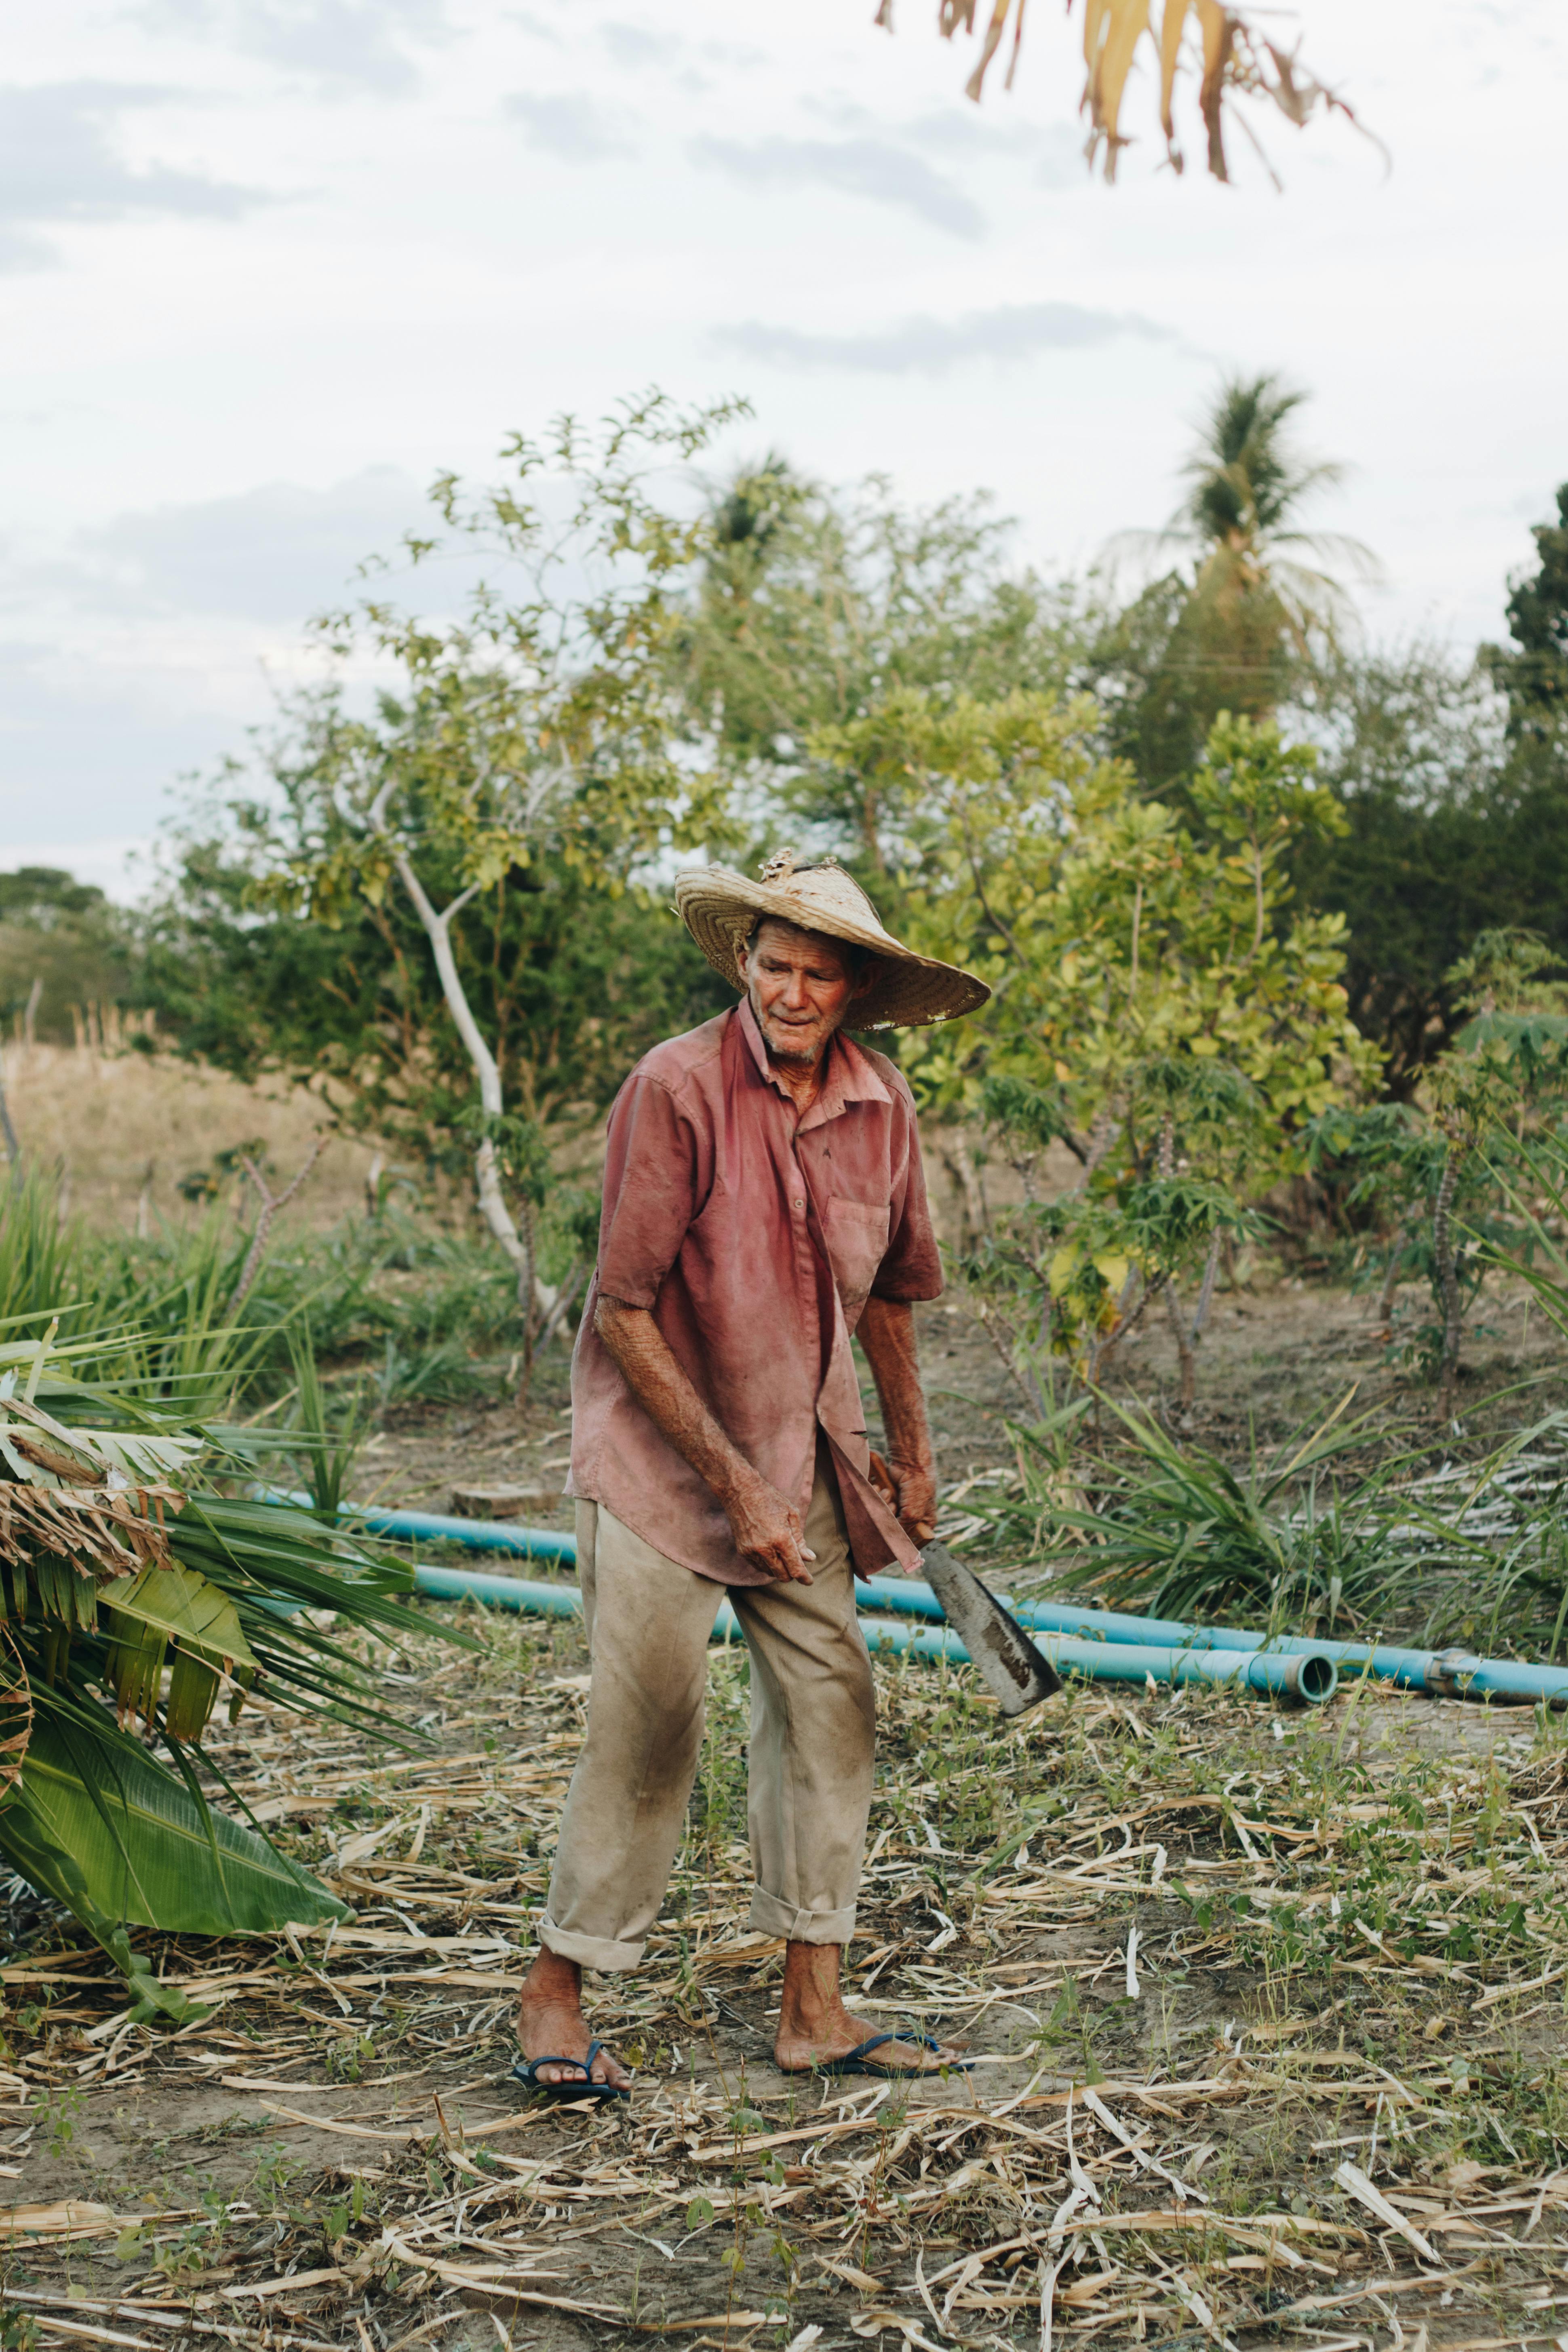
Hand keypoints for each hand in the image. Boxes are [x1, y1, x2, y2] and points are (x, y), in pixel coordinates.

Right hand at [724, 1468, 816, 1583]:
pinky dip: (767, 1565)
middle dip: (792, 1574)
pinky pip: (758, 1567)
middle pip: (783, 1576)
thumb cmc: (770, 1499)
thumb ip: (800, 1540)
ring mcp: (751, 1551)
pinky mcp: (742, 1551)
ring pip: (770, 1573)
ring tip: (783, 1553)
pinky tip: (771, 1553)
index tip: (809, 1581)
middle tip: (798, 1565)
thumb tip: (809, 1559)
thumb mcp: (792, 1514)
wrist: (740, 1491)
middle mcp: (765, 1548)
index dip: (805, 1578)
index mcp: (781, 1538)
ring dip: (779, 1569)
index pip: (795, 1569)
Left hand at [868, 1451, 936, 1546]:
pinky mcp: (889, 1496)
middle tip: (894, 1505)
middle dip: (889, 1517)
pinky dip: (877, 1496)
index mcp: (925, 1522)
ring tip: (889, 1493)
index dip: (899, 1537)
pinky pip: (878, 1503)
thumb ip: (903, 1530)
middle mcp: (913, 1516)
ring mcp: (900, 1505)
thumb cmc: (918, 1485)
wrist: (909, 1460)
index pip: (910, 1538)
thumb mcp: (913, 1513)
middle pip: (894, 1527)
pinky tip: (881, 1488)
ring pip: (884, 1516)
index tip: (890, 1534)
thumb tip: (890, 1540)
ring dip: (883, 1504)